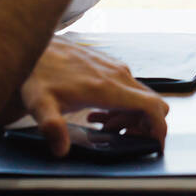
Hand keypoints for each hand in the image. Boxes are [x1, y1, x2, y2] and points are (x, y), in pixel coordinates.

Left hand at [18, 39, 168, 156]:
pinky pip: (129, 89)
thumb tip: (61, 149)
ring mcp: (117, 69)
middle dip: (143, 126)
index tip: (155, 144)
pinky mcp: (111, 67)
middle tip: (119, 137)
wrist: (36, 46)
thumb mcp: (40, 104)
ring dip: (130, 116)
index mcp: (109, 87)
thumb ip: (52, 127)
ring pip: (141, 97)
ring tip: (102, 126)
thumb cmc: (38, 74)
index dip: (159, 128)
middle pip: (152, 104)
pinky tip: (96, 113)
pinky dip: (122, 106)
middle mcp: (119, 76)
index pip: (152, 106)